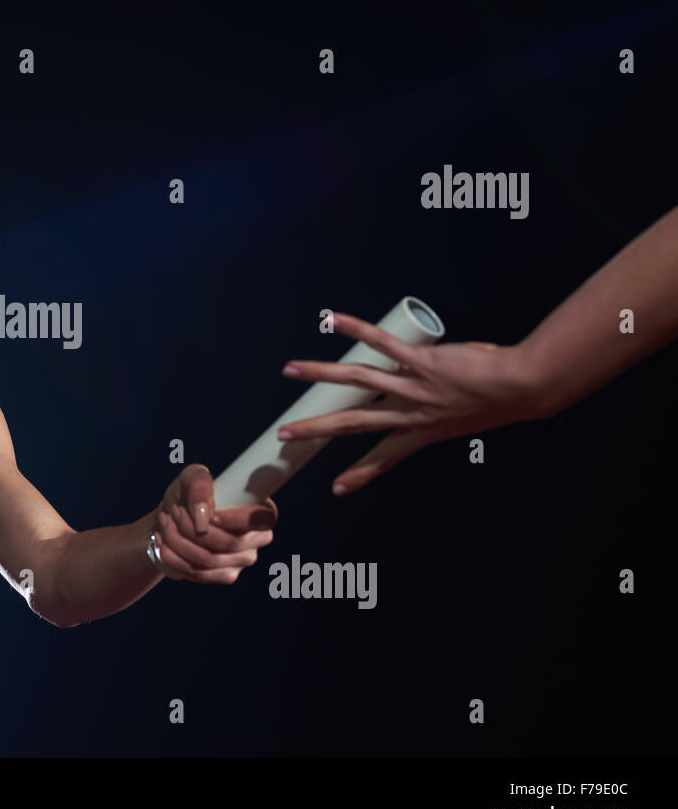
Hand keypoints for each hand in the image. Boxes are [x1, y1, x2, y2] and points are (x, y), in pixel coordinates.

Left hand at [152, 463, 278, 582]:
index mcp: (258, 509)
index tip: (211, 515)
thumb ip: (199, 484)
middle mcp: (258, 537)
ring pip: (210, 558)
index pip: (264, 518)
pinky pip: (200, 573)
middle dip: (193, 527)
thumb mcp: (190, 478)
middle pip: (231, 543)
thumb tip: (204, 515)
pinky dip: (176, 558)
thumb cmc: (187, 496)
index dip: (239, 520)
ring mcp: (243, 559)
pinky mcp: (226, 575)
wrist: (170, 522)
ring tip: (165, 523)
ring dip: (179, 540)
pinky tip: (164, 543)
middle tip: (173, 512)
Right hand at [277, 310, 544, 494]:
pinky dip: (355, 329)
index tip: (337, 488)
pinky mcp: (421, 362)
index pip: (386, 457)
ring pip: (357, 381)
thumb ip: (444, 401)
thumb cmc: (505, 398)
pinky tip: (333, 320)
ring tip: (291, 371)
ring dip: (320, 374)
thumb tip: (428, 375)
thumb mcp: (469, 413)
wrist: (524, 388)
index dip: (361, 472)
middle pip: (354, 423)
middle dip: (316, 429)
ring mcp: (414, 387)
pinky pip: (381, 343)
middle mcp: (413, 413)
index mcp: (425, 431)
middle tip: (286, 435)